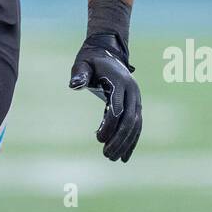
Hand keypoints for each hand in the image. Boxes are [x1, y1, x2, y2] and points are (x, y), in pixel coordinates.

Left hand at [68, 33, 141, 162]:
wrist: (108, 52)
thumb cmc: (91, 60)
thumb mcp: (82, 64)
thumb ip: (79, 74)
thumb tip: (74, 85)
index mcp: (120, 82)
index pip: (117, 108)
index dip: (109, 125)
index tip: (98, 138)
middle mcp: (132, 91)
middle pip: (130, 120)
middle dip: (119, 139)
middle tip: (107, 155)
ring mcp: (136, 98)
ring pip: (136, 125)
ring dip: (126, 143)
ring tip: (113, 158)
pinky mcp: (136, 104)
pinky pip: (137, 125)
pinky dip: (132, 140)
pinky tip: (125, 155)